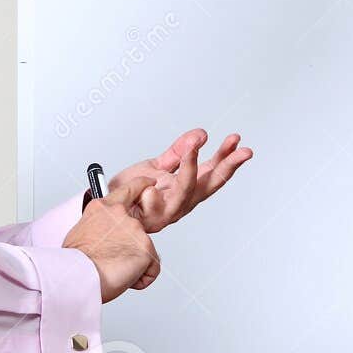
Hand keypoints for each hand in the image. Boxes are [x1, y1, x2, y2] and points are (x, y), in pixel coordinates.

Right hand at [62, 177, 161, 302]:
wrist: (78, 276)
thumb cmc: (75, 261)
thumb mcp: (81, 232)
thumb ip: (99, 226)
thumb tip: (104, 235)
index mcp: (103, 208)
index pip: (129, 189)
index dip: (142, 185)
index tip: (150, 183)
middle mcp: (121, 215)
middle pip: (138, 231)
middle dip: (131, 248)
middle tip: (113, 260)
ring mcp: (135, 230)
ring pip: (144, 252)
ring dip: (133, 265)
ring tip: (112, 270)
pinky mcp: (146, 248)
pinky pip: (151, 269)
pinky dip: (141, 278)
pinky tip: (124, 277)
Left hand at [107, 128, 252, 232]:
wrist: (110, 206)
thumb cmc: (134, 190)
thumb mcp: (158, 165)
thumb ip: (179, 151)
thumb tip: (200, 135)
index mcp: (188, 188)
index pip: (213, 171)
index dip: (226, 157)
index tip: (236, 140)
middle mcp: (184, 201)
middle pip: (210, 184)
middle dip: (227, 166)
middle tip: (241, 151)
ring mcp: (169, 210)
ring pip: (185, 190)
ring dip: (191, 168)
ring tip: (192, 147)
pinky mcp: (150, 217)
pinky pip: (152, 202)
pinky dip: (150, 194)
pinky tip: (148, 187)